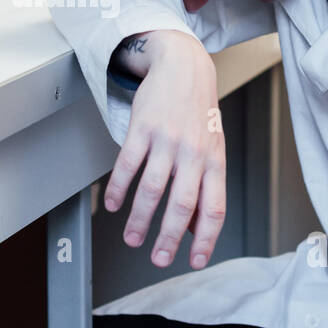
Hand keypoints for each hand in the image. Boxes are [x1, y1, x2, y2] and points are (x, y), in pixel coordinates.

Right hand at [104, 31, 223, 269]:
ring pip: (152, 189)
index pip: (214, 208)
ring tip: (132, 238)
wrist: (184, 66)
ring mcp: (167, 140)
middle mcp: (193, 153)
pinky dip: (119, 188)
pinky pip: (128, 164)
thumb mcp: (212, 147)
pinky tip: (113, 204)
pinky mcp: (143, 128)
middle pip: (182, 204)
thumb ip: (205, 186)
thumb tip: (197, 227)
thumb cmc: (199, 110)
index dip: (206, 239)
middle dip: (169, 237)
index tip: (195, 261)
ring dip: (140, 219)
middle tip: (158, 258)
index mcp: (214, 161)